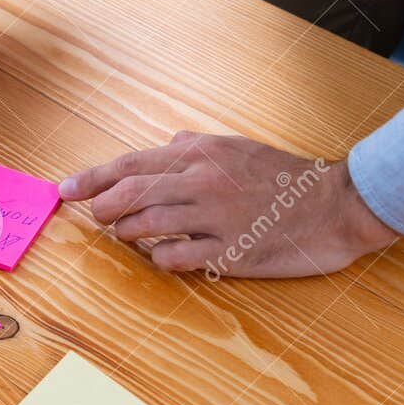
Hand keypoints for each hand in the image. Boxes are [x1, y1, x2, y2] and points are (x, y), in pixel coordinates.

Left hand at [59, 132, 399, 277]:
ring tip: (125, 234)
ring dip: (125, 232)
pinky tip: (161, 255)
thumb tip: (164, 147)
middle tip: (96, 216)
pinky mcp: (228, 251)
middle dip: (101, 207)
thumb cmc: (284, 177)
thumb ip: (196, 148)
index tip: (67, 189)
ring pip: (145, 225)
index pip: (131, 163)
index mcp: (202, 154)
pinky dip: (157, 257)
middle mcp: (203, 181)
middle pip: (129, 193)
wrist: (336, 205)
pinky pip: (174, 257)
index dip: (92, 178)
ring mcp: (215, 217)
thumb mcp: (238, 147)